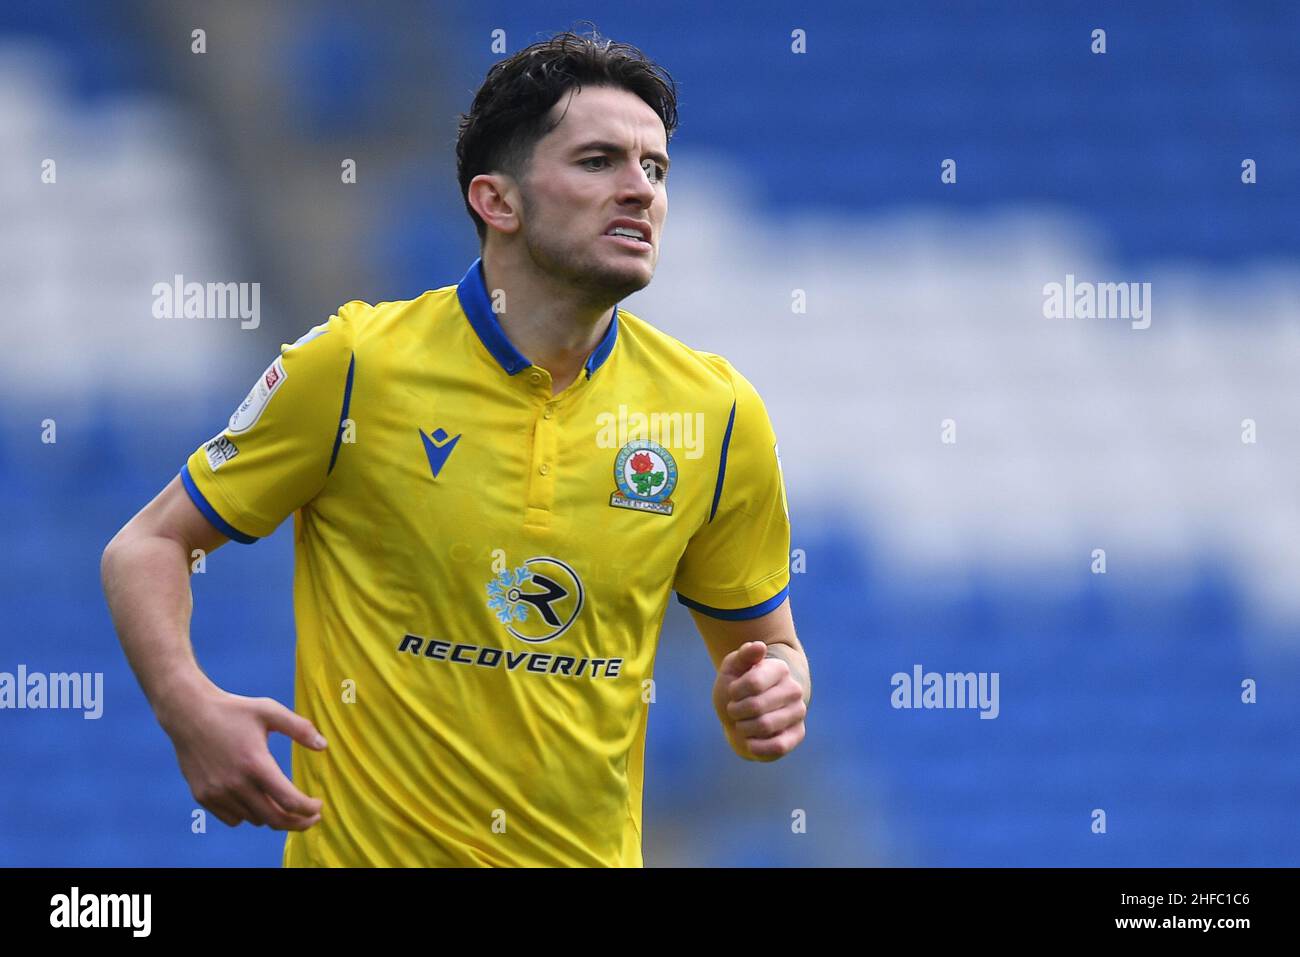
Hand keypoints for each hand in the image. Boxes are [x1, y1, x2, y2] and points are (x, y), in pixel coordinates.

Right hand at [159, 681, 327, 828]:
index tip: (318, 807)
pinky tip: (255, 800)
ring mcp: (217, 793)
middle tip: (310, 817)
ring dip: (272, 816)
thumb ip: (299, 728)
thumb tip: (323, 746)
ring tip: (282, 803)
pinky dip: (248, 815)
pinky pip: (233, 819)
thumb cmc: (233, 710)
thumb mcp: (269, 710)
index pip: (289, 800)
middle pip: (274, 819)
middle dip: (297, 822)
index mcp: (255, 763)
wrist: (189, 713)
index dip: (308, 809)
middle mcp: (235, 783)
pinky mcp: (203, 797)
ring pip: (254, 819)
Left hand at [712, 640, 806, 761]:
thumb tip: (759, 646)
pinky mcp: (798, 734)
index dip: (735, 692)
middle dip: (736, 711)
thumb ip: (743, 656)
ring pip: (765, 726)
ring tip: (743, 723)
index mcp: (779, 668)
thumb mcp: (732, 669)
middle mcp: (794, 689)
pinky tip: (750, 741)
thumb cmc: (735, 691)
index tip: (732, 692)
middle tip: (734, 710)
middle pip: (756, 706)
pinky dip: (756, 746)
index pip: (753, 683)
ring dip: (744, 728)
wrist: (740, 717)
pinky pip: (777, 746)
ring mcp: (798, 712)